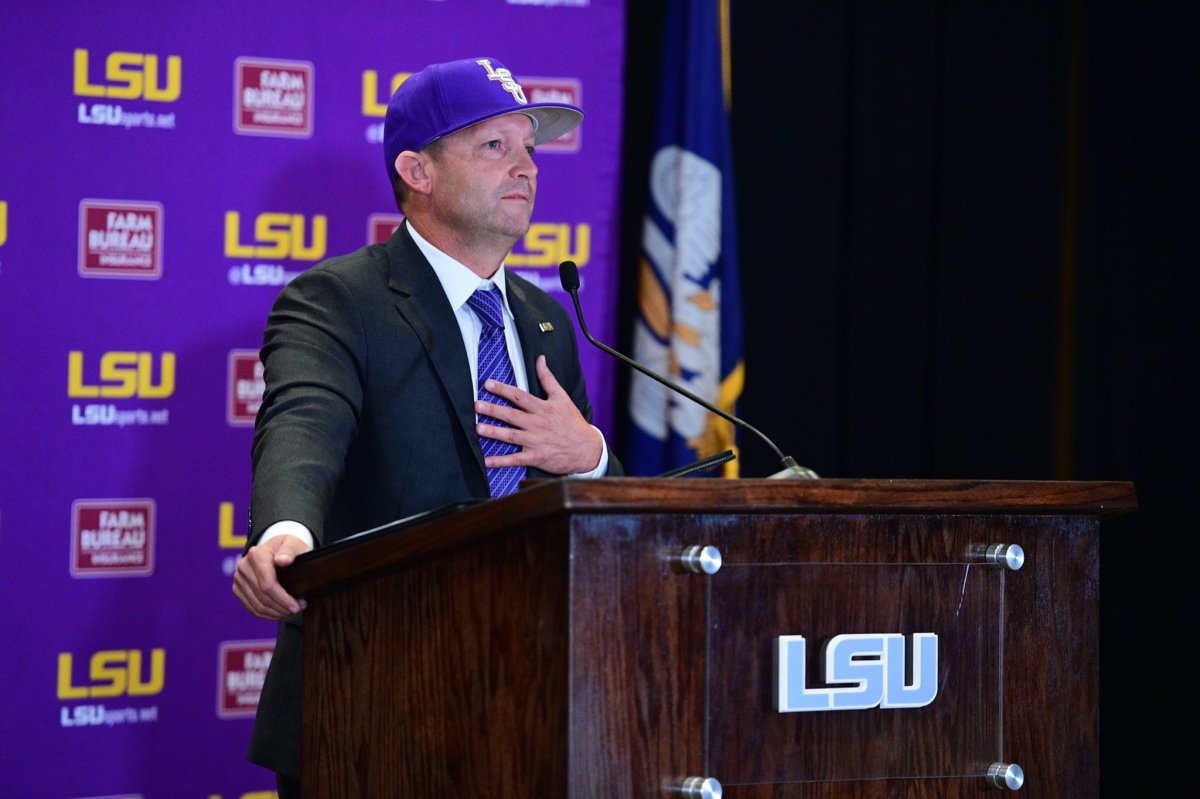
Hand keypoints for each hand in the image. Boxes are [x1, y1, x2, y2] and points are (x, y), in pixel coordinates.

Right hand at [232, 534, 311, 619]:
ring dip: (276, 613)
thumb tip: (283, 560)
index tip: (298, 606)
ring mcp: (238, 578)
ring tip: (291, 611)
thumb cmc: (288, 547)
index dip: (283, 599)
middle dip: (282, 607)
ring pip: (257, 605)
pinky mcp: (238, 589)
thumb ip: (289, 551)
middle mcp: (243, 566)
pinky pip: (251, 608)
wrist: (274, 548)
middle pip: (263, 597)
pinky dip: (267, 614)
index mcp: (257, 555)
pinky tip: (279, 612)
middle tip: (298, 609)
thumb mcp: (294, 544)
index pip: (268, 585)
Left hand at [475, 355, 602, 474]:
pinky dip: (501, 461)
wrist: (586, 449)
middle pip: (512, 415)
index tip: (488, 384)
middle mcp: (537, 424)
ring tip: (478, 428)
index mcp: (543, 408)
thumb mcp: (562, 398)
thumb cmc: (573, 422)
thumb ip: (548, 379)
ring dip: (494, 432)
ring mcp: (536, 441)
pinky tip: (487, 461)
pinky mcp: (536, 457)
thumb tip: (540, 359)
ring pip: (511, 436)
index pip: (519, 396)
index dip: (503, 389)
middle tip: (477, 405)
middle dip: (493, 410)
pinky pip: (515, 459)